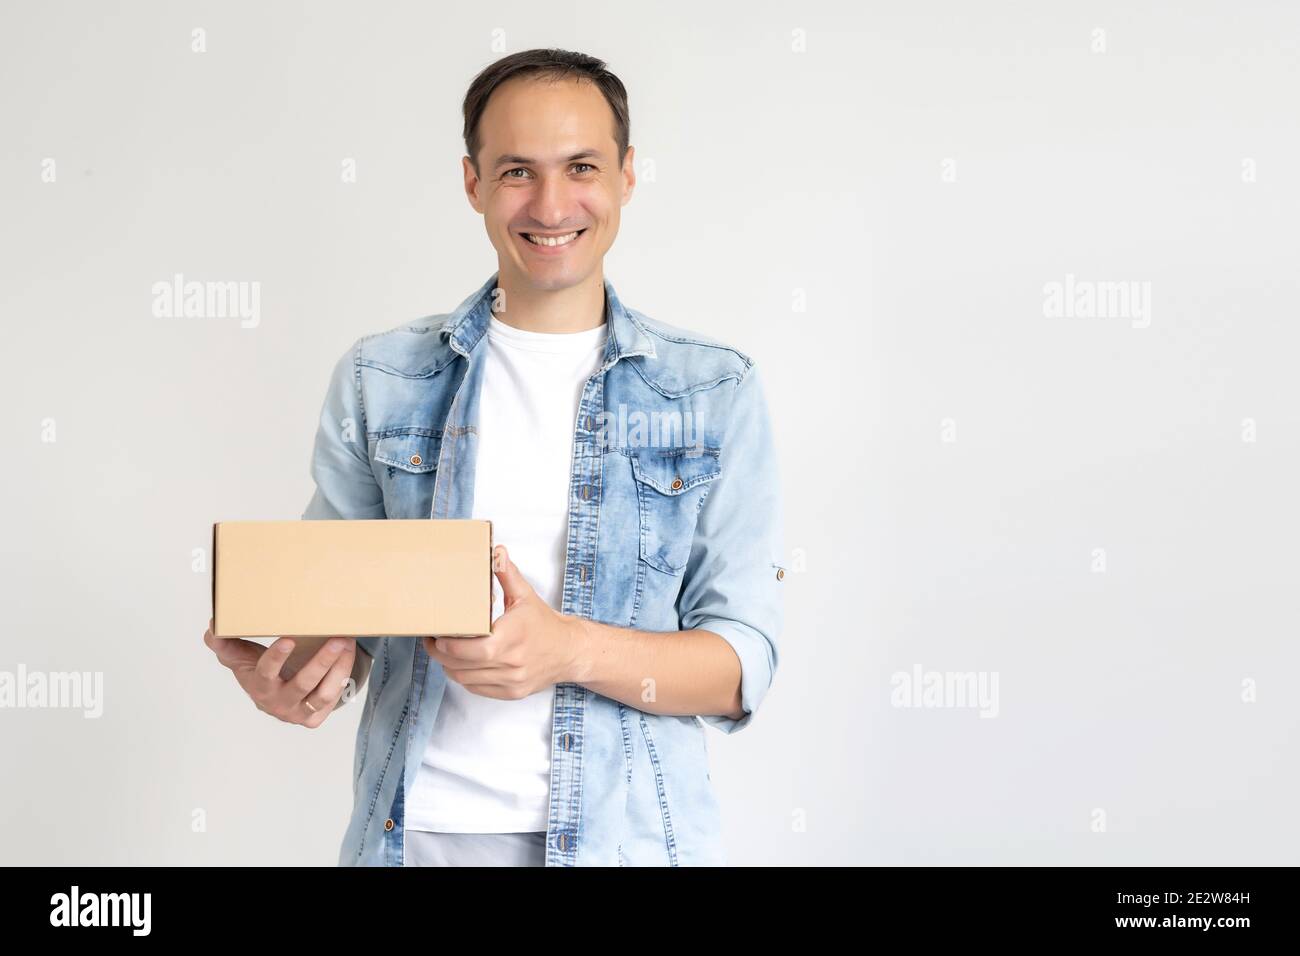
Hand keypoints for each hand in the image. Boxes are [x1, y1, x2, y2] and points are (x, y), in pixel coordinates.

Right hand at [203, 618, 356, 727]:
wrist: (270, 698)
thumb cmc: (256, 670)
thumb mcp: (238, 657)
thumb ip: (223, 643)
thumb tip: (214, 626)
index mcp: (259, 686)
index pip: (266, 673)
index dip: (276, 657)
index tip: (289, 639)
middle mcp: (278, 703)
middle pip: (303, 683)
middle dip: (322, 660)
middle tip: (338, 639)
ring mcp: (298, 713)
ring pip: (323, 693)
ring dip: (339, 668)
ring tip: (348, 643)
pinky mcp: (314, 718)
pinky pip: (333, 699)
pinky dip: (342, 677)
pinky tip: (348, 657)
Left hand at [423, 545, 582, 699]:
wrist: (570, 651)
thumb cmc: (544, 624)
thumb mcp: (526, 595)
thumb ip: (507, 574)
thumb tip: (496, 551)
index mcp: (511, 637)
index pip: (468, 649)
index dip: (446, 644)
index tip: (436, 633)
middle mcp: (511, 662)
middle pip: (461, 666)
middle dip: (440, 654)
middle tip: (432, 641)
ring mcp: (511, 680)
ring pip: (465, 679)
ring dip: (450, 666)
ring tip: (444, 652)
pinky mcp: (512, 692)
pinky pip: (477, 689)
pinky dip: (465, 678)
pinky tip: (463, 664)